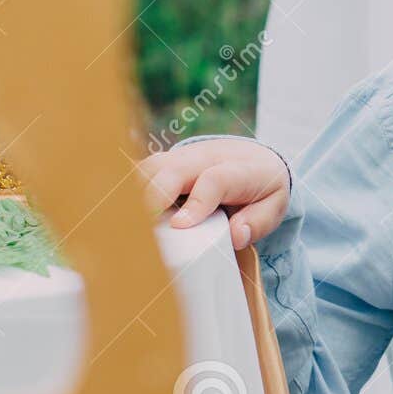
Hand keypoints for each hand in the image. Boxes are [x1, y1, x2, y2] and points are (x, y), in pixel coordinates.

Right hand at [138, 138, 290, 250]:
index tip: (180, 224)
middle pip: (174, 169)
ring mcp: (184, 157)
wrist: (255, 157)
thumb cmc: (262, 188)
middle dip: (154, 196)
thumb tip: (236, 236)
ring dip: (135, 192)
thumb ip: (259, 221)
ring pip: (151, 166)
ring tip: (127, 223)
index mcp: (239, 170)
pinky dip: (126, 187)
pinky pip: (140, 169)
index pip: (214, 180)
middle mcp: (207, 158)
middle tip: (142, 228)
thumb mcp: (275, 205)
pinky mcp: (167, 161)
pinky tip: (117, 210)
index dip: (196, 202)